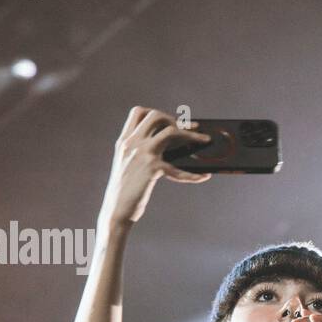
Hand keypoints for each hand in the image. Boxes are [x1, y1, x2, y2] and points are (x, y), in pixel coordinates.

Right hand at [99, 106, 211, 227]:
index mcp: (124, 141)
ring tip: (204, 140)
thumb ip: (140, 153)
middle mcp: (132, 143)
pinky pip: (179, 168)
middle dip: (175, 120)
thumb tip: (171, 148)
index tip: (170, 121)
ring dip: (191, 135)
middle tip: (189, 129)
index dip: (156, 112)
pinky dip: (193, 174)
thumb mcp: (128, 166)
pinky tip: (204, 177)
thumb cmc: (125, 191)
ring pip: (171, 131)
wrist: (116, 210)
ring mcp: (142, 153)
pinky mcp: (152, 168)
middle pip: (156, 116)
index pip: (138, 112)